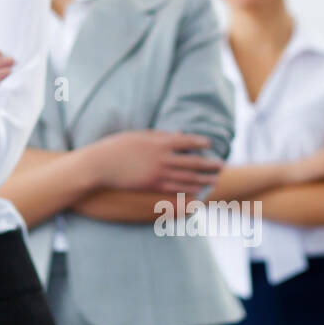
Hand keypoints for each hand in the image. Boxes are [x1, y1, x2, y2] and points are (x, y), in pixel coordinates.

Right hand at [80, 130, 223, 193]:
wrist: (100, 165)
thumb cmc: (116, 147)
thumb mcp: (138, 136)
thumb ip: (159, 136)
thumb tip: (177, 134)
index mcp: (159, 142)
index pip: (186, 141)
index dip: (200, 143)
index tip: (210, 144)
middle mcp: (162, 158)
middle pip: (192, 161)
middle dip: (209, 164)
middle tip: (222, 165)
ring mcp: (158, 173)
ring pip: (187, 177)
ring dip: (204, 178)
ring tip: (216, 179)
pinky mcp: (152, 185)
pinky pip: (175, 187)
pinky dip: (189, 188)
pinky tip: (199, 190)